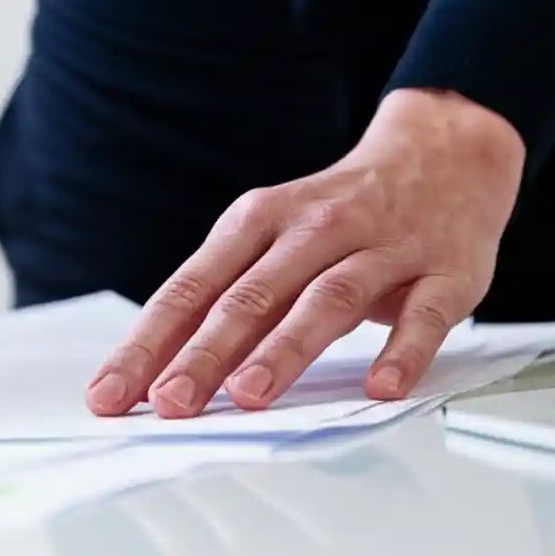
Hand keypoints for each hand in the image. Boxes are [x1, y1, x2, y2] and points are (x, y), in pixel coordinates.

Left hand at [87, 88, 526, 417]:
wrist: (443, 152)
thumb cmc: (338, 214)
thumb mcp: (271, 238)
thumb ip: (225, 300)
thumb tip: (157, 371)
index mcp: (256, 223)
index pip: (190, 290)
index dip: (147, 345)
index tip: (110, 394)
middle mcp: (313, 231)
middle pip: (250, 297)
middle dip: (205, 353)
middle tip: (170, 402)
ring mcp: (381, 249)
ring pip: (326, 301)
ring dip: (285, 349)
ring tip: (249, 396)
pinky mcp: (444, 273)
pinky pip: (424, 315)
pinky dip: (402, 351)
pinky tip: (380, 387)